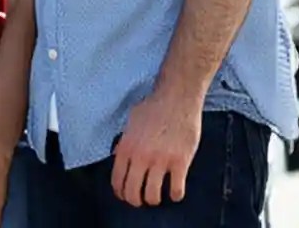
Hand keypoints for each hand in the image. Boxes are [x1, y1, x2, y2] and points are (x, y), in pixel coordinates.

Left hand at [110, 90, 202, 206]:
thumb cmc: (153, 107)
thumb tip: (117, 155)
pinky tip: (175, 192)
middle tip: (141, 201)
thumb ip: (124, 141)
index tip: (125, 196)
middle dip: (135, 201)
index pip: (117, 179)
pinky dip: (175, 195)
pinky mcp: (180, 162)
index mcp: (126, 147)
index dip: (120, 192)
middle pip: (132, 191)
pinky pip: (176, 189)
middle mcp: (140, 157)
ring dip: (154, 200)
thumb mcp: (130, 122)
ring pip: (153, 195)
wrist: (176, 98)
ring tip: (157, 197)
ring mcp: (161, 161)